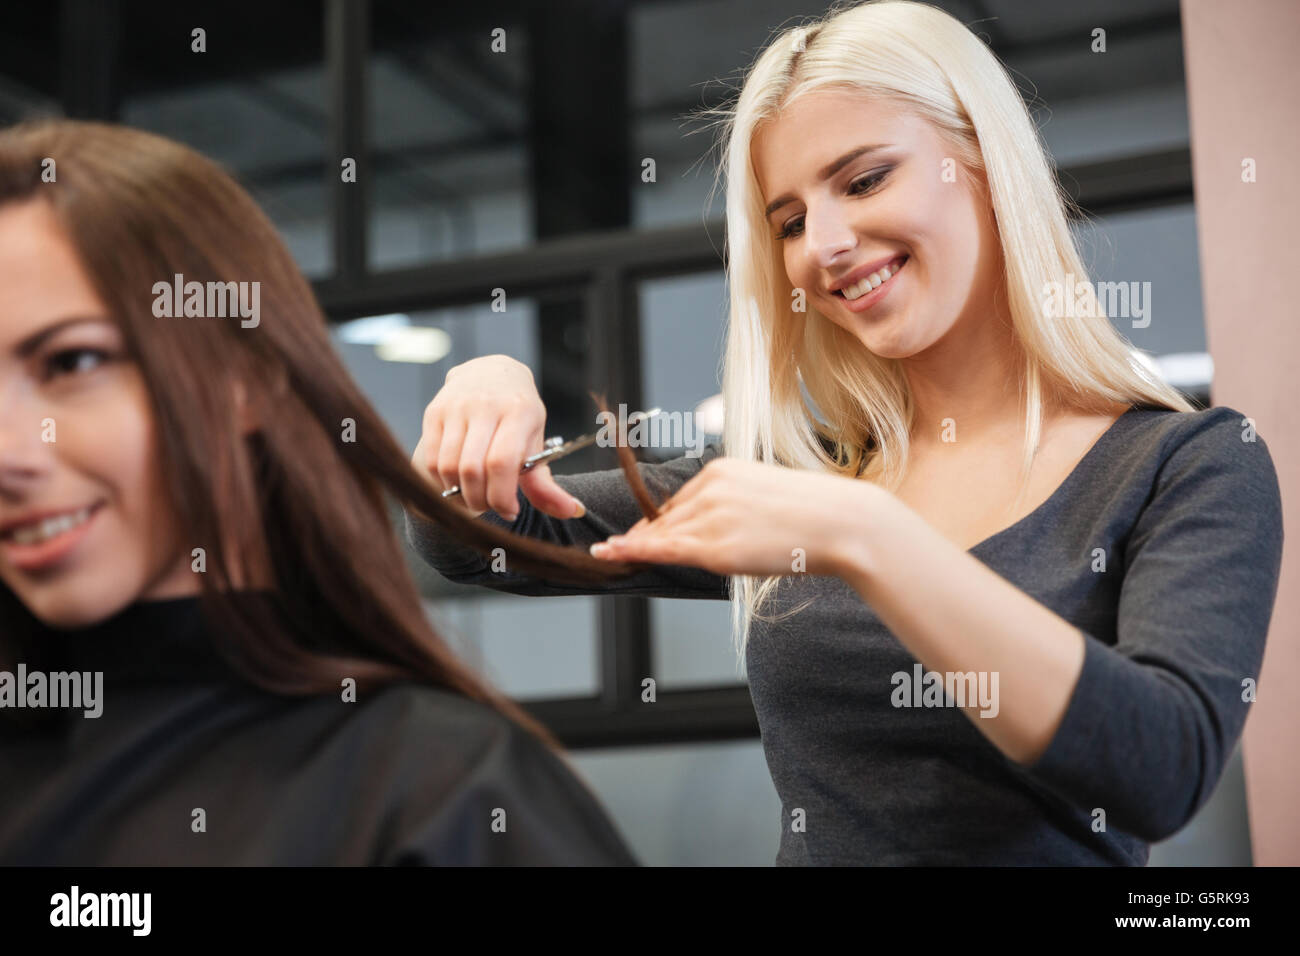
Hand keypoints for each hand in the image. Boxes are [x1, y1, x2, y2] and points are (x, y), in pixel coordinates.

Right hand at [411, 355, 584, 520]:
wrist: (491, 372)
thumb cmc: (517, 415)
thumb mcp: (536, 441)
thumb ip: (546, 482)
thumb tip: (573, 511)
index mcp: (519, 412)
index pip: (502, 462)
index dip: (502, 496)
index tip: (510, 511)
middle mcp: (485, 405)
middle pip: (472, 469)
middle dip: (480, 500)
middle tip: (489, 507)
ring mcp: (456, 407)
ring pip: (448, 467)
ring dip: (458, 494)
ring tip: (473, 497)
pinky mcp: (434, 412)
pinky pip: (431, 459)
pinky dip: (441, 482)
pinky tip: (456, 484)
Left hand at [589, 457, 879, 577]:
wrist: (840, 522)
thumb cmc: (815, 514)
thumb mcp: (766, 496)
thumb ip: (736, 505)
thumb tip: (724, 525)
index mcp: (723, 470)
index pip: (679, 500)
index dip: (657, 522)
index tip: (640, 533)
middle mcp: (710, 487)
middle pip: (666, 517)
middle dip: (642, 535)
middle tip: (616, 548)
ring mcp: (711, 515)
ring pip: (663, 534)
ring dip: (632, 545)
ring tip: (607, 553)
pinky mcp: (715, 544)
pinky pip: (665, 547)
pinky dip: (634, 550)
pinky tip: (612, 552)